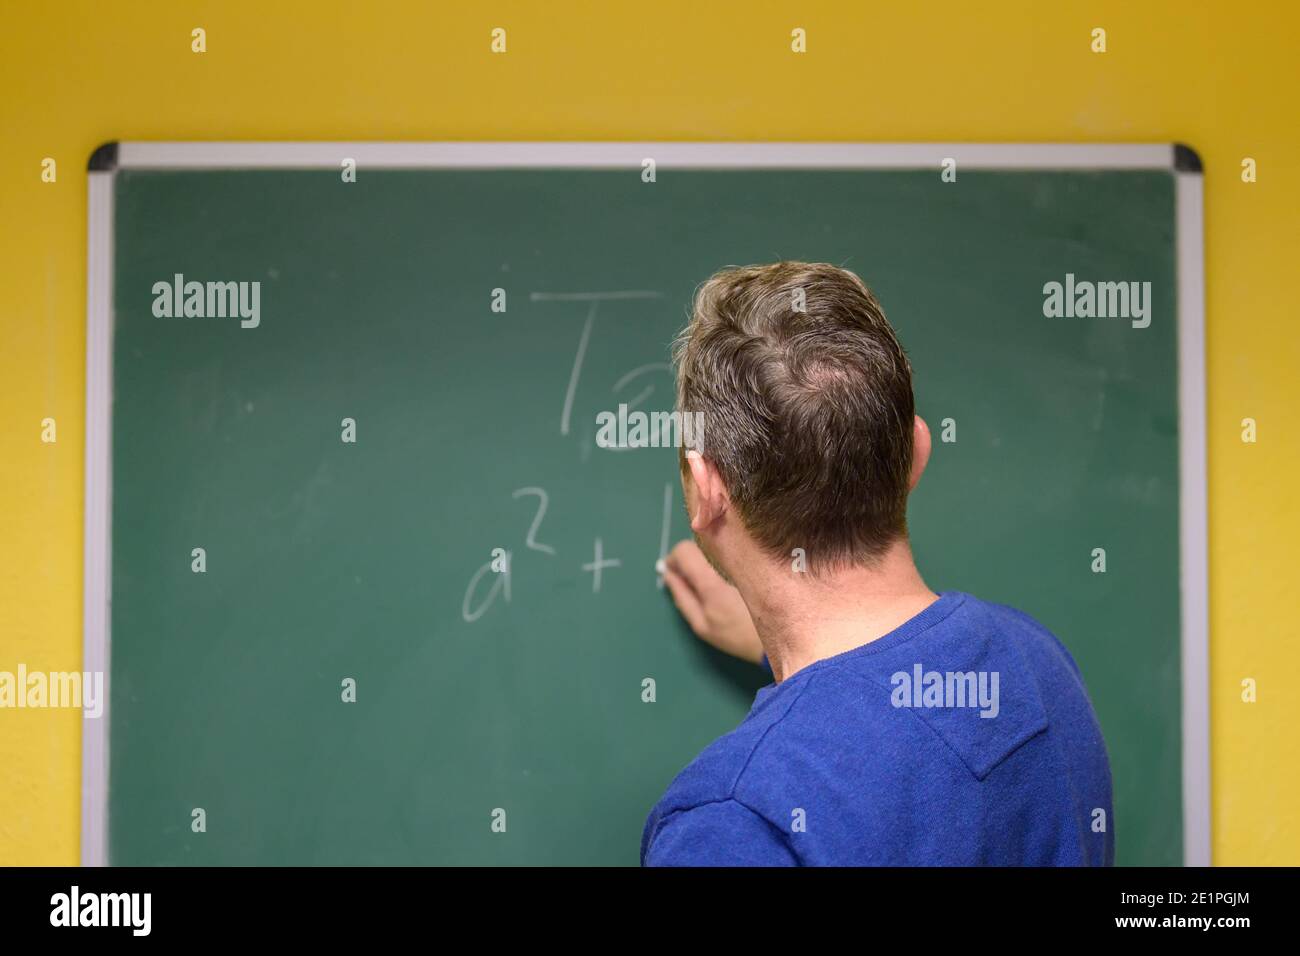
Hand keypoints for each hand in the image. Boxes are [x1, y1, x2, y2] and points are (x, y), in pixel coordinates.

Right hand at [661, 540, 763, 663]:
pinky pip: (733, 546)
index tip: (674, 572)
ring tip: (716, 581)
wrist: (782, 634)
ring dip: (708, 555)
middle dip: (692, 557)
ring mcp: (745, 556)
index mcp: (711, 581)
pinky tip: (732, 578)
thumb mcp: (702, 625)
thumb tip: (668, 575)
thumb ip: (682, 596)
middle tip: (693, 579)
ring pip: (717, 542)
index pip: (684, 550)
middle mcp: (728, 560)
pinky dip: (725, 556)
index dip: (674, 559)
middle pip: (701, 542)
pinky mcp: (757, 555)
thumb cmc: (738, 634)